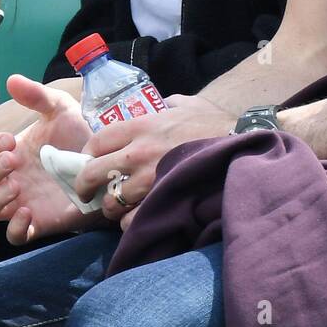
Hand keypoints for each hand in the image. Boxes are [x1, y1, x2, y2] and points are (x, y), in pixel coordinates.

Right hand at [0, 75, 94, 243]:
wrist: (108, 161)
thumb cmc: (80, 135)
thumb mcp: (61, 109)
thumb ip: (37, 96)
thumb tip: (11, 79)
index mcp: (11, 151)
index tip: (10, 140)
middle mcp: (11, 177)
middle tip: (13, 160)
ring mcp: (22, 201)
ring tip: (18, 186)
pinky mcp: (38, 222)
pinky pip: (13, 235)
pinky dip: (15, 227)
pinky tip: (28, 212)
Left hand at [74, 93, 236, 228]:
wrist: (241, 146)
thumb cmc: (216, 124)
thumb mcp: (188, 104)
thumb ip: (168, 104)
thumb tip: (163, 104)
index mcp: (142, 125)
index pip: (96, 141)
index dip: (88, 153)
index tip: (90, 161)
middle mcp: (138, 152)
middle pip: (92, 172)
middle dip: (85, 185)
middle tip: (87, 192)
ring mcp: (149, 180)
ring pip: (110, 201)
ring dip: (111, 206)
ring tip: (118, 206)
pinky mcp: (161, 201)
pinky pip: (132, 220)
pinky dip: (131, 222)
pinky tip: (138, 217)